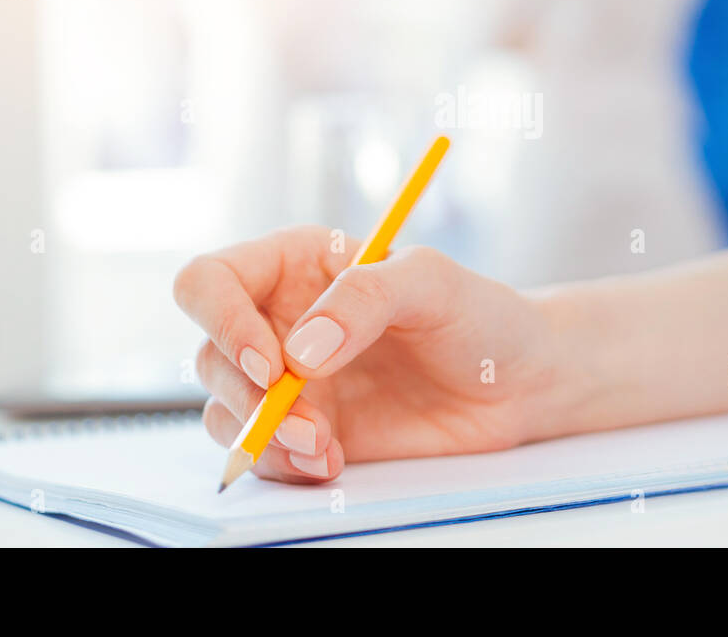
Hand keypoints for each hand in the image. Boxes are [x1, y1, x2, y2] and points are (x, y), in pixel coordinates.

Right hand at [173, 226, 553, 483]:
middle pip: (210, 356)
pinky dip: (284, 464)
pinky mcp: (305, 428)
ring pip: (224, 411)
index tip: (273, 366)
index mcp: (294, 263)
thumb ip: (366, 297)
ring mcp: (288, 379)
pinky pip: (260, 453)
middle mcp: (278, 319)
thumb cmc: (477, 314)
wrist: (517, 382)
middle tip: (310, 424)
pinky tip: (333, 461)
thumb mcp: (432, 282)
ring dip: (264, 438)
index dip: (222, 322)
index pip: (210, 281)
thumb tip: (298, 353)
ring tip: (327, 449)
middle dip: (250, 399)